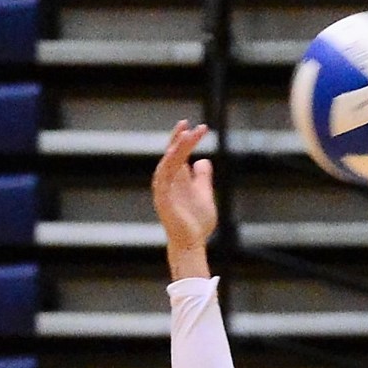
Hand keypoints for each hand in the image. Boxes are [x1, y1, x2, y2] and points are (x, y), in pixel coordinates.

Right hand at [152, 121, 216, 255]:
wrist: (192, 244)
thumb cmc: (197, 222)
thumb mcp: (204, 194)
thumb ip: (203, 178)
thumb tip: (202, 160)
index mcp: (178, 178)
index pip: (180, 152)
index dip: (188, 139)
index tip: (199, 127)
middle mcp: (169, 181)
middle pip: (172, 154)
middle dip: (180, 138)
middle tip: (189, 124)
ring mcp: (164, 190)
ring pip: (167, 164)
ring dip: (174, 149)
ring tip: (184, 135)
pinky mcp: (163, 200)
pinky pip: (162, 180)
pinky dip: (166, 167)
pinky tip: (172, 155)